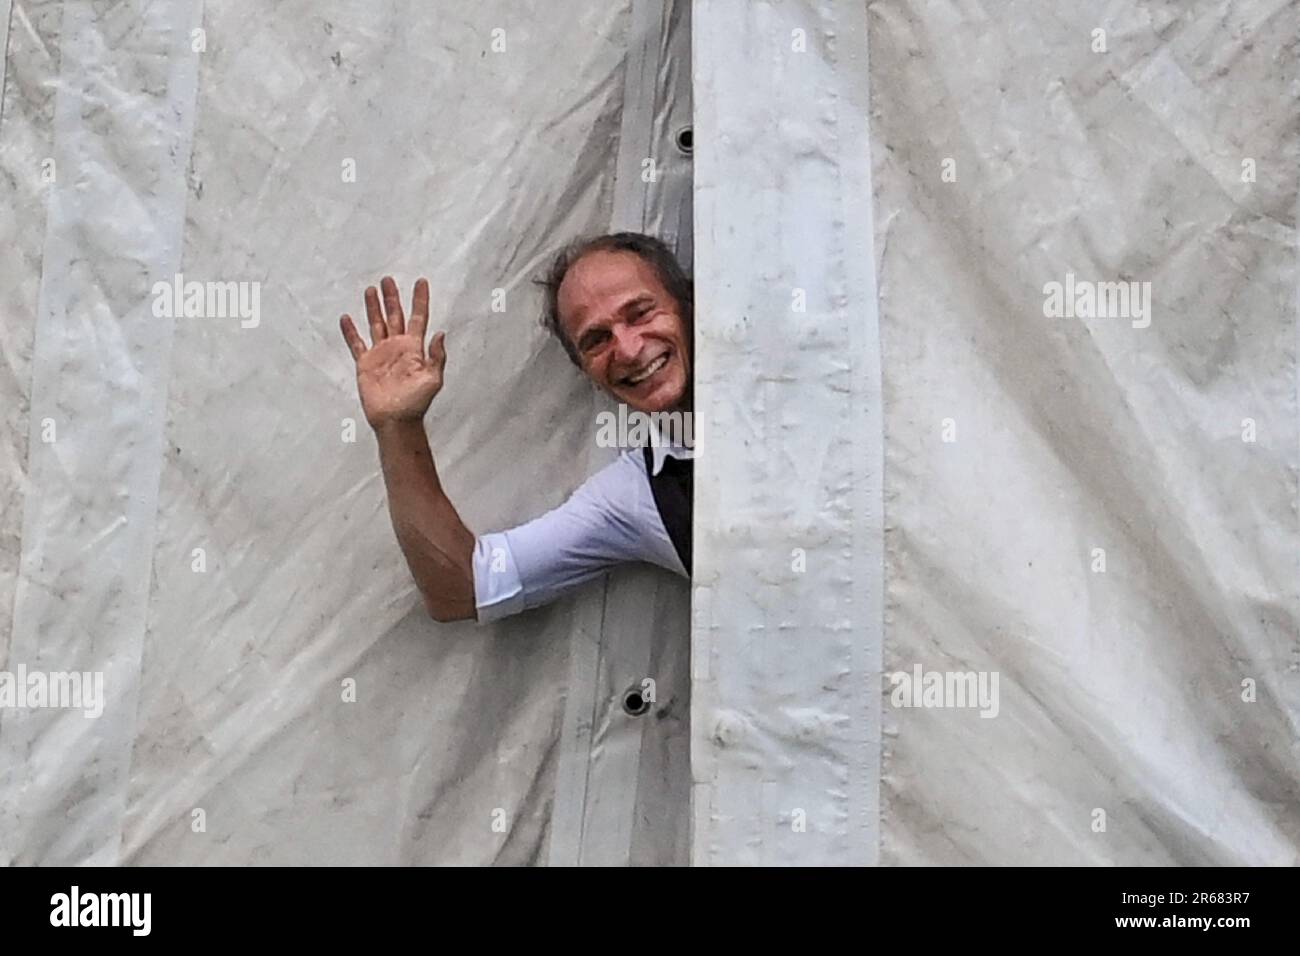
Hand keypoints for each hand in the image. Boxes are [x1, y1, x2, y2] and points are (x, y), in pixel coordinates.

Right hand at [340, 276, 446, 428]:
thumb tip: (441, 334)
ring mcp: (381, 354)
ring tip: (370, 290)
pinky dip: (350, 331)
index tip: (421, 282)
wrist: (395, 420)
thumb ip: (436, 357)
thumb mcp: (433, 380)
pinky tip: (346, 318)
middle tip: (388, 279)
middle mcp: (397, 347)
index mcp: (414, 348)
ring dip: (373, 307)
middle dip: (392, 297)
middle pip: (394, 316)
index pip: (418, 318)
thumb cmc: (416, 403)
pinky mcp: (365, 364)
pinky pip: (356, 343)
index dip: (420, 300)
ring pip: (376, 324)